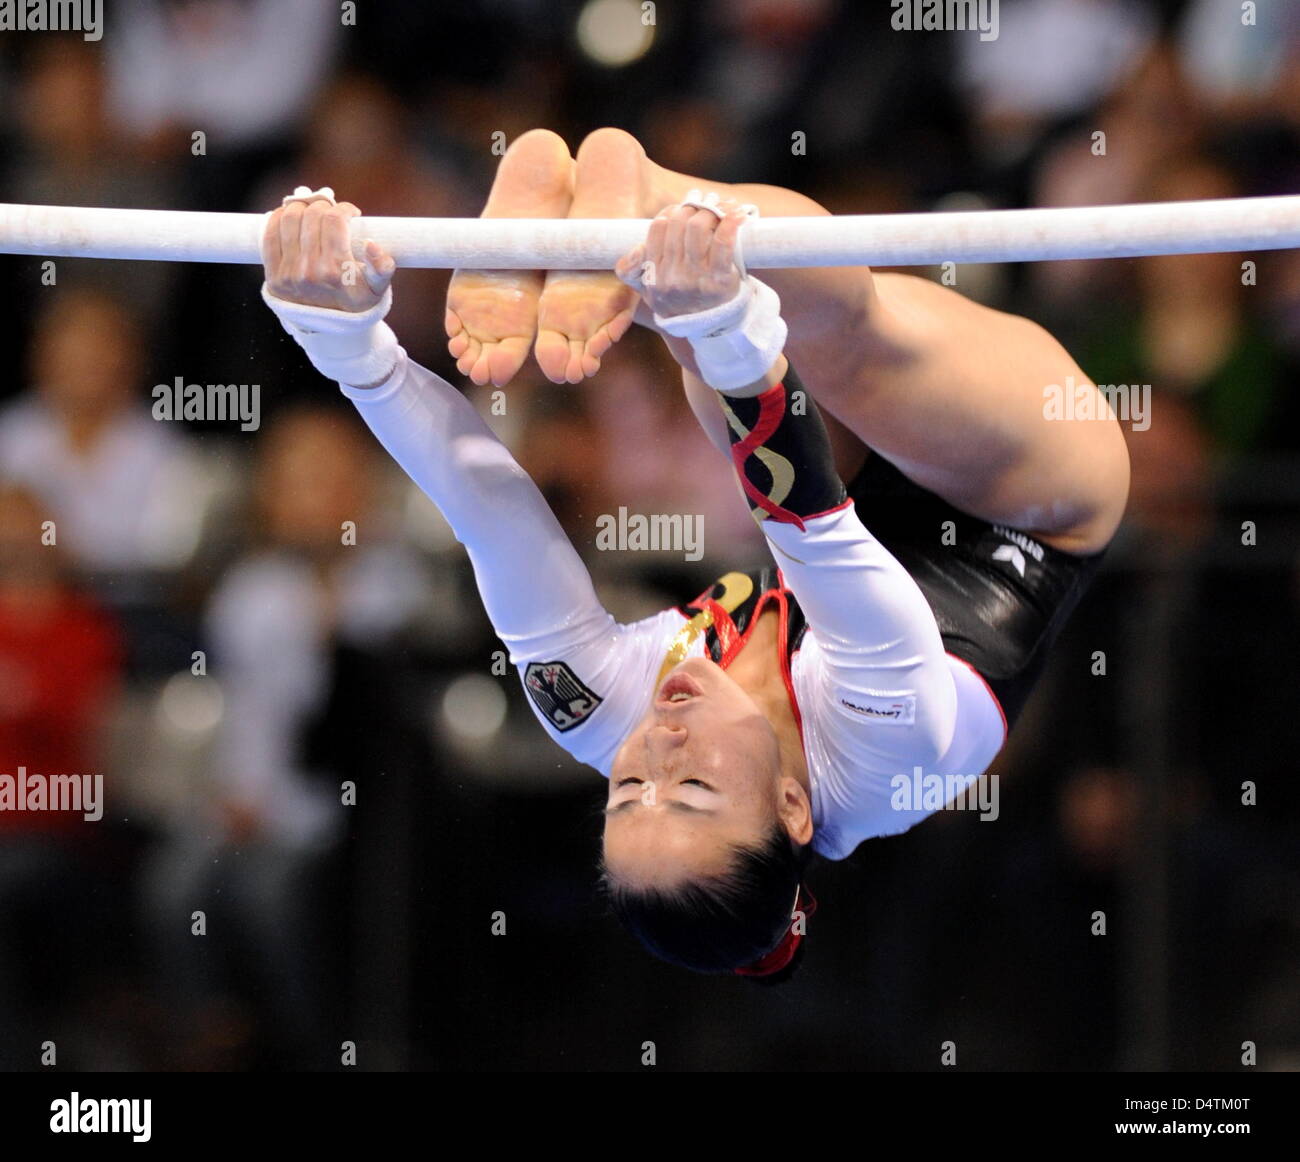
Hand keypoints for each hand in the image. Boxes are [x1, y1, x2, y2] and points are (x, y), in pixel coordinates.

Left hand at [261, 195, 394, 312]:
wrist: (331, 332)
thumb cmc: (357, 304)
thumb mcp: (378, 290)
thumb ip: (383, 268)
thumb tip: (372, 245)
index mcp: (335, 270)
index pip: (334, 220)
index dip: (343, 209)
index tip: (350, 212)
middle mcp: (309, 271)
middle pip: (311, 216)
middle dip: (323, 206)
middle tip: (330, 211)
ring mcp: (288, 273)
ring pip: (288, 220)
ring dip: (300, 208)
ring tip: (311, 211)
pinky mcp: (273, 276)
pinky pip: (269, 236)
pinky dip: (277, 219)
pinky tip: (289, 216)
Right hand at [615, 200, 749, 319]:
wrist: (713, 328)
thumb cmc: (682, 302)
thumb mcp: (650, 292)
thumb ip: (633, 271)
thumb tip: (634, 249)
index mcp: (654, 276)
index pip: (658, 228)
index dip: (671, 212)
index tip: (682, 208)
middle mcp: (672, 278)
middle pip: (679, 224)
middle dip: (694, 205)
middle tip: (705, 200)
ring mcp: (696, 279)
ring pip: (698, 228)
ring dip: (711, 209)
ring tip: (720, 205)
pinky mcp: (720, 280)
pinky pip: (724, 243)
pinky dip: (732, 223)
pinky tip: (738, 213)